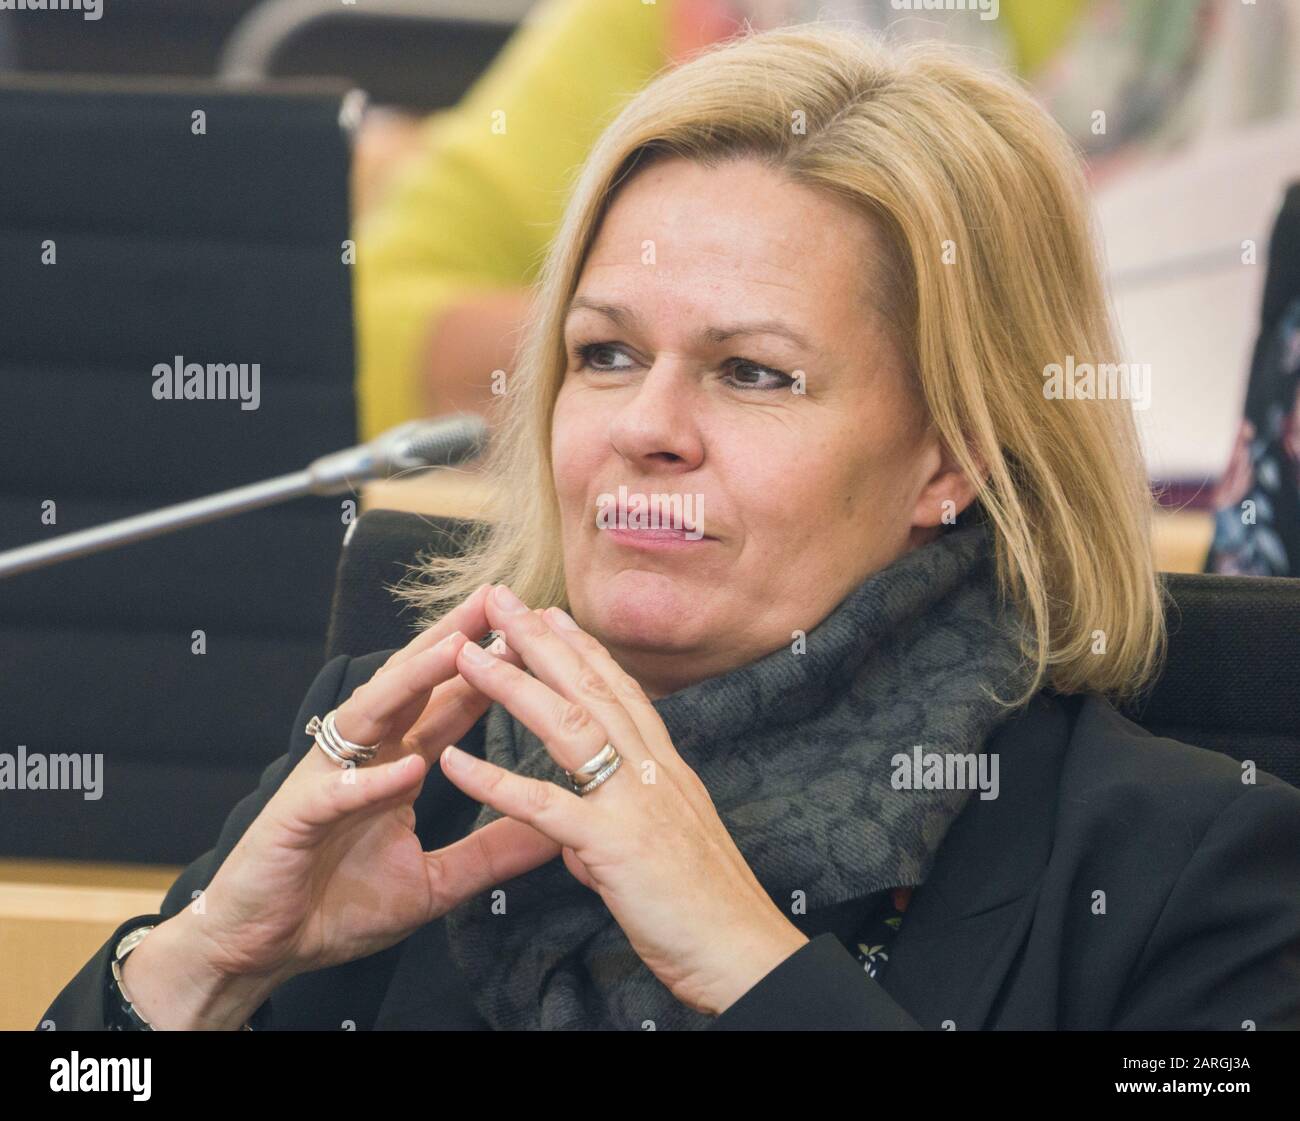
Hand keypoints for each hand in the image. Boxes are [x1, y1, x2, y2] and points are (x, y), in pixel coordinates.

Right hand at [188, 584, 561, 987]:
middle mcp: (361, 758)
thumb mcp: (434, 883)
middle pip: (411, 685)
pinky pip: (337, 793)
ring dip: (415, 680)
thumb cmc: (338, 908)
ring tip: (459, 650)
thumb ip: (489, 854)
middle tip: (498, 602)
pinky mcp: (296, 818)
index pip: (446, 704)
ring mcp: (326, 780)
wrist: (260, 950)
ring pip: (373, 714)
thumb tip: (555, 836)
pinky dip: (371, 780)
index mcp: (392, 764)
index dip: (488, 671)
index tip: (533, 637)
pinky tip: (407, 766)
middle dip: (453, 640)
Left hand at [441, 584, 809, 1015]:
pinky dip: (494, 781)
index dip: (582, 649)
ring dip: (513, 686)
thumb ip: (616, 834)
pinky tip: (455, 762)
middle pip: (591, 690)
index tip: (551, 613)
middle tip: (500, 600)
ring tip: (467, 656)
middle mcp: (654, 771)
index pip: (621, 692)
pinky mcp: (614, 846)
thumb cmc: (710, 910)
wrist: (745, 953)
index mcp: (667, 769)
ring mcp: (634, 803)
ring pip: (568, 727)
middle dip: (541, 640)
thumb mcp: (664, 854)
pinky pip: (544, 806)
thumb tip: (579, 840)